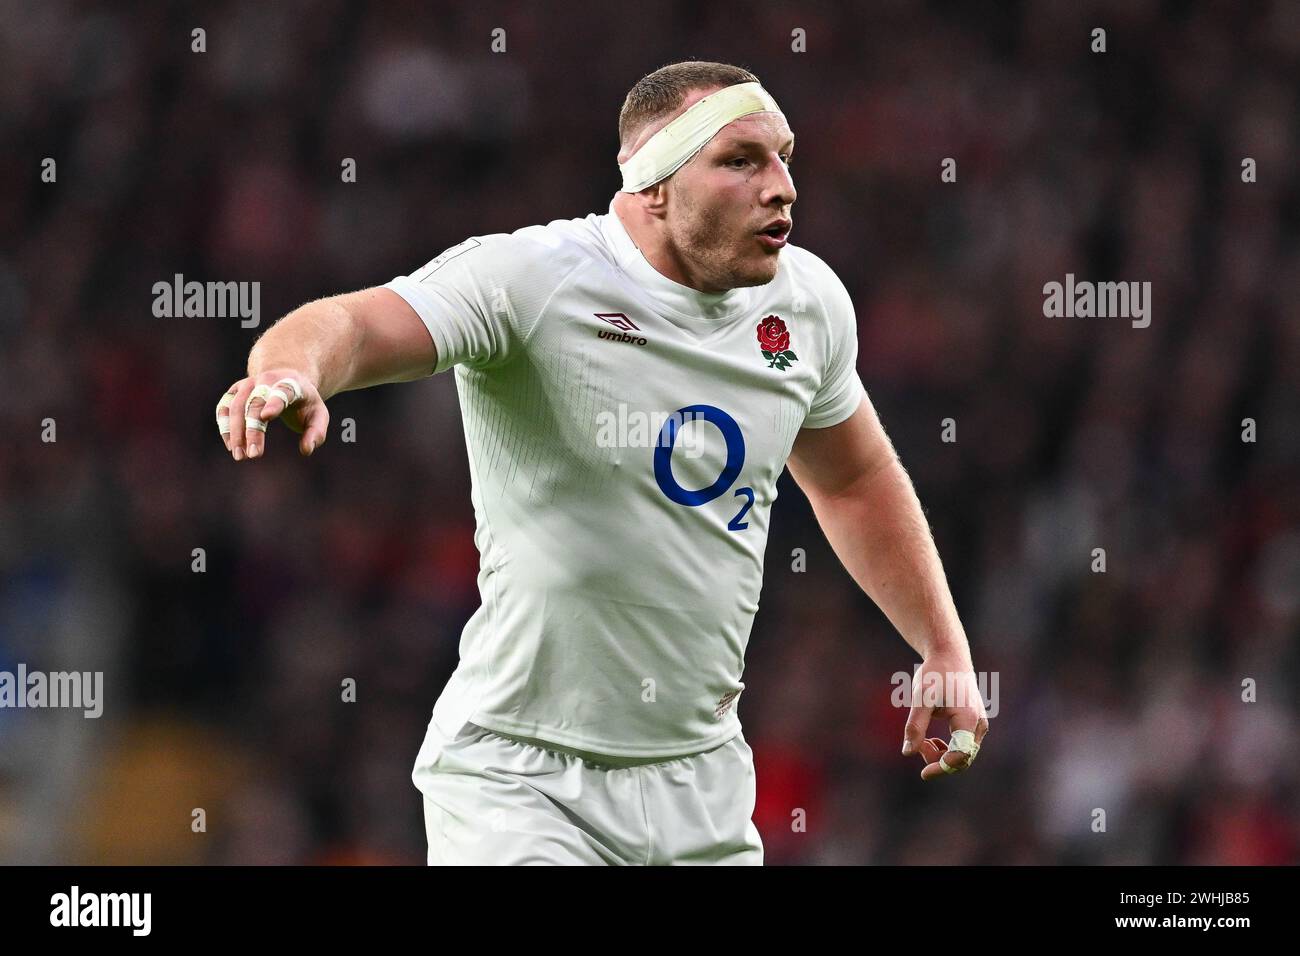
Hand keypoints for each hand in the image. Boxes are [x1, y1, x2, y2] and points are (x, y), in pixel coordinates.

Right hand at [215, 369, 329, 459]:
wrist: (287, 377)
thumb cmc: (304, 402)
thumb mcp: (318, 415)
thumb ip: (316, 432)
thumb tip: (306, 450)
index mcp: (290, 383)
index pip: (282, 391)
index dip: (274, 403)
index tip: (266, 417)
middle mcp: (266, 380)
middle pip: (255, 403)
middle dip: (253, 430)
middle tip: (254, 455)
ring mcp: (248, 384)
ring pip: (236, 406)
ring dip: (236, 432)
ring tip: (240, 456)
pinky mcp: (235, 391)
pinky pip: (224, 407)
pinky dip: (225, 426)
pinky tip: (231, 446)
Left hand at [901, 650, 988, 779]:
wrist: (949, 656)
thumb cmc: (935, 674)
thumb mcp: (921, 698)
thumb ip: (915, 726)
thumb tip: (908, 753)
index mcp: (968, 719)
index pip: (960, 756)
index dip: (942, 767)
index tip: (923, 774)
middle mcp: (978, 725)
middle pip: (962, 759)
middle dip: (937, 759)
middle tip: (917, 745)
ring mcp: (979, 725)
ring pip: (962, 755)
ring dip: (940, 754)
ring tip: (922, 740)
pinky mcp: (974, 724)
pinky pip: (962, 746)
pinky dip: (946, 748)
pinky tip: (931, 739)